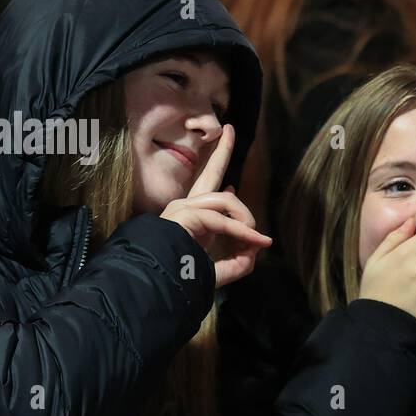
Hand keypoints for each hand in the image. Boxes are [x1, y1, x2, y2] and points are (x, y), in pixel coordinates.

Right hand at [160, 124, 271, 287]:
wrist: (158, 286)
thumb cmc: (183, 280)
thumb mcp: (218, 270)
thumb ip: (239, 260)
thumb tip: (257, 244)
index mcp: (190, 219)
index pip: (205, 194)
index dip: (221, 184)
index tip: (232, 182)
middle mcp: (185, 207)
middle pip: (208, 173)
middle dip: (222, 150)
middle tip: (229, 129)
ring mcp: (184, 207)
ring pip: (226, 199)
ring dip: (246, 221)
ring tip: (256, 240)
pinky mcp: (187, 214)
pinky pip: (223, 218)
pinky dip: (243, 230)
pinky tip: (256, 241)